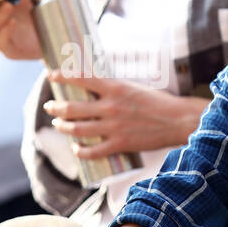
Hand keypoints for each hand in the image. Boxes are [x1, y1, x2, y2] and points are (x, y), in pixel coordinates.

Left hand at [44, 67, 206, 157]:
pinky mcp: (120, 144)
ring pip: (78, 129)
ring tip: (57, 124)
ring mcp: (114, 127)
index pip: (82, 78)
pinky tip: (75, 148)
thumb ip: (113, 89)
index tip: (51, 75)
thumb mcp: (134, 87)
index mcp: (116, 88)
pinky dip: (80, 151)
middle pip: (73, 108)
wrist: (178, 120)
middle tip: (49, 106)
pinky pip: (93, 151)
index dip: (63, 76)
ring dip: (63, 126)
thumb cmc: (159, 102)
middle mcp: (111, 107)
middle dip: (56, 107)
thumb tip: (94, 89)